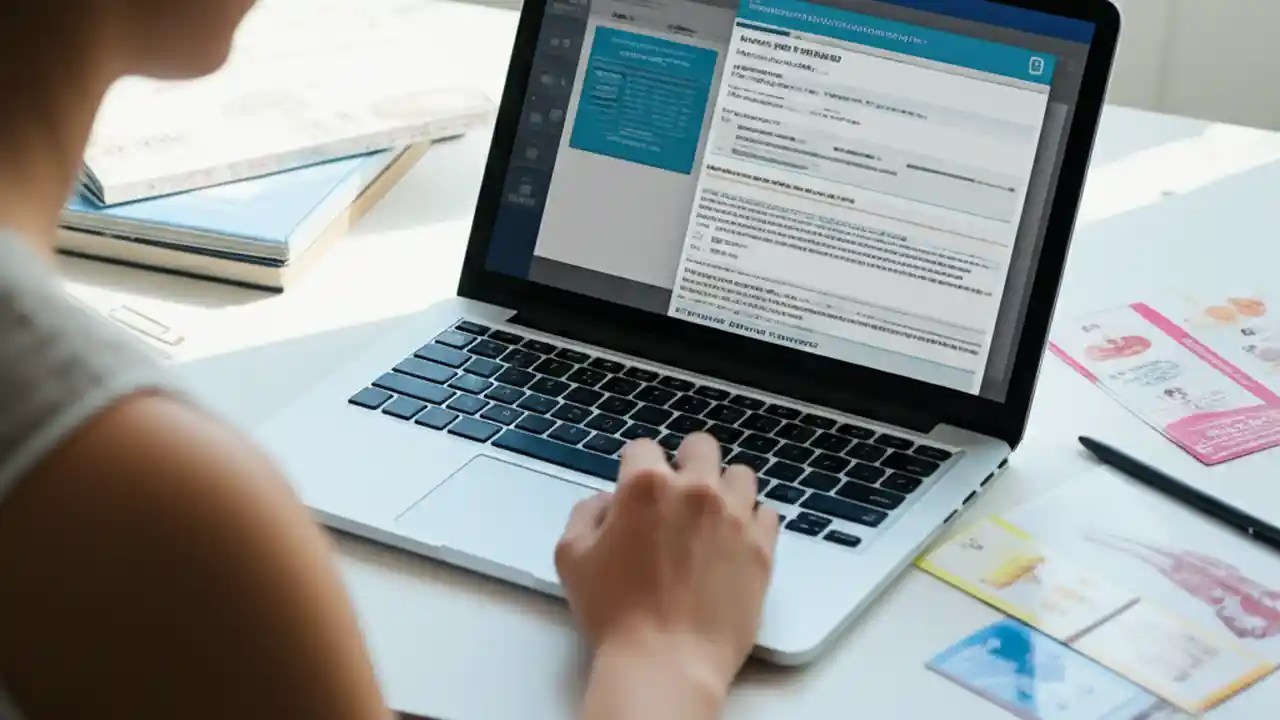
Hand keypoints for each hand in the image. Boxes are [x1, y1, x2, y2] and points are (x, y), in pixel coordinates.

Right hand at [555, 433, 779, 702]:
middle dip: (687, 461)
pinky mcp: (762, 546)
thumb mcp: (571, 558)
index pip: (643, 448)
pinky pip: (766, 513)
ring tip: (711, 516)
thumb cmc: (614, 614)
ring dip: (724, 487)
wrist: (666, 661)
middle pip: (701, 446)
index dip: (635, 466)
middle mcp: (696, 490)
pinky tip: (734, 540)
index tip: (636, 486)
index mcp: (645, 485)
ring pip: (740, 475)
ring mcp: (735, 516)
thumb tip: (607, 502)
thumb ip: (586, 514)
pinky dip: (751, 520)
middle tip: (678, 490)